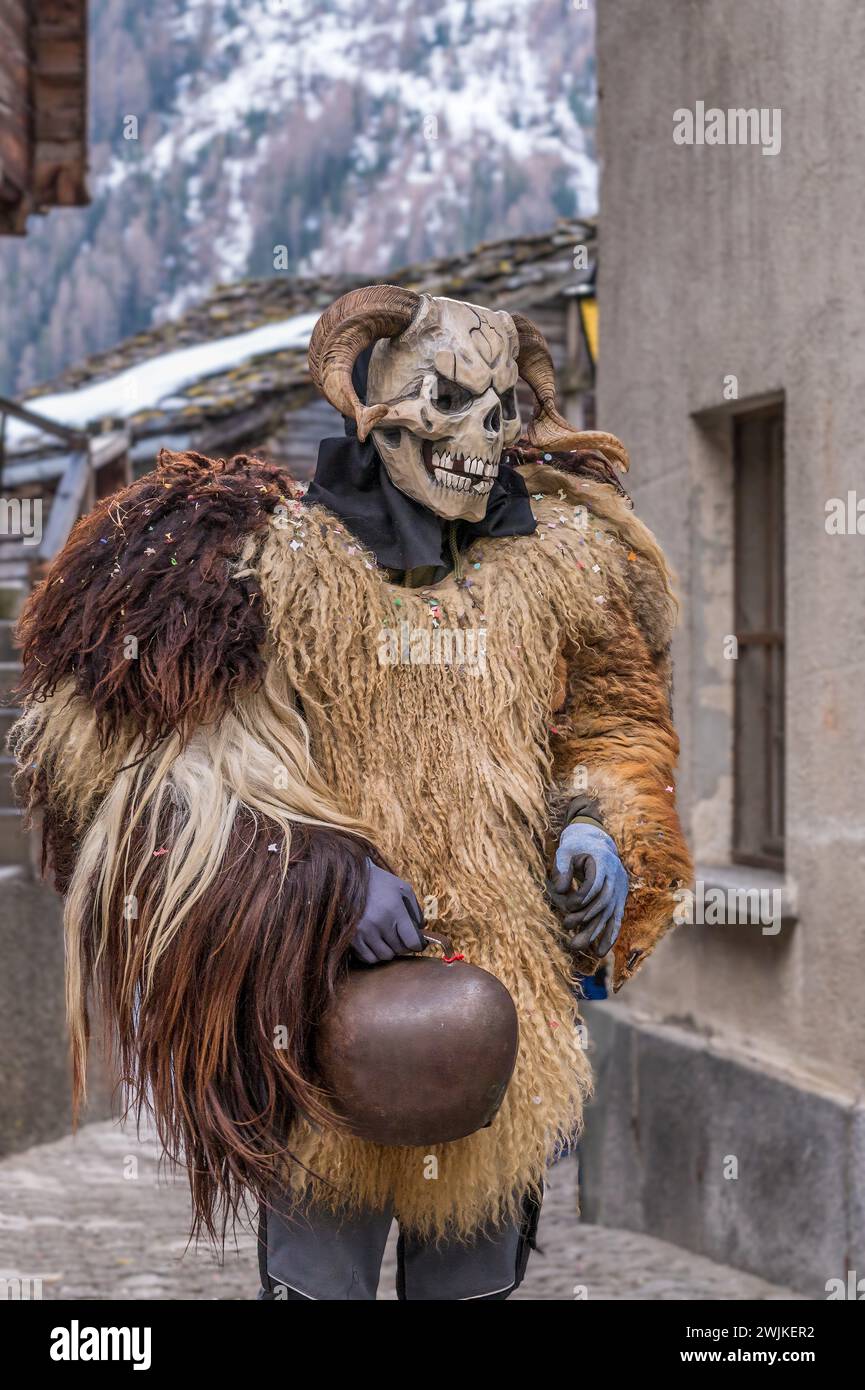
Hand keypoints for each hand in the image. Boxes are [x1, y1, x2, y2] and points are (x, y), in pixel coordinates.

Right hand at [352, 860, 425, 963]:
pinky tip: (375, 943)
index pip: (412, 941)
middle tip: (401, 936)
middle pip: (399, 950)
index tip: (418, 942)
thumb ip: (416, 911)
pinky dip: (374, 954)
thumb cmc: (381, 883)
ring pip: (384, 956)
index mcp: (394, 909)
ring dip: (389, 950)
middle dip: (403, 945)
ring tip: (388, 939)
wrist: (350, 877)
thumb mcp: (404, 889)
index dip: (418, 945)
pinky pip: (368, 958)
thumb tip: (422, 931)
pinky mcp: (351, 937)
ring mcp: (364, 930)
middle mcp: (379, 922)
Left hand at [547, 823, 628, 958]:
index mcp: (604, 862)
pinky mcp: (619, 900)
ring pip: (609, 914)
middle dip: (585, 919)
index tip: (567, 906)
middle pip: (602, 903)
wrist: (597, 841)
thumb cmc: (577, 846)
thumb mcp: (565, 850)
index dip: (581, 897)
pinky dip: (609, 936)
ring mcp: (620, 890)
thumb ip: (562, 868)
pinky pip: (616, 920)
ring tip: (578, 947)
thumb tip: (560, 890)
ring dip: (595, 933)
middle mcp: (616, 877)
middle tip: (567, 928)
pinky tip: (600, 952)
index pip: (594, 885)